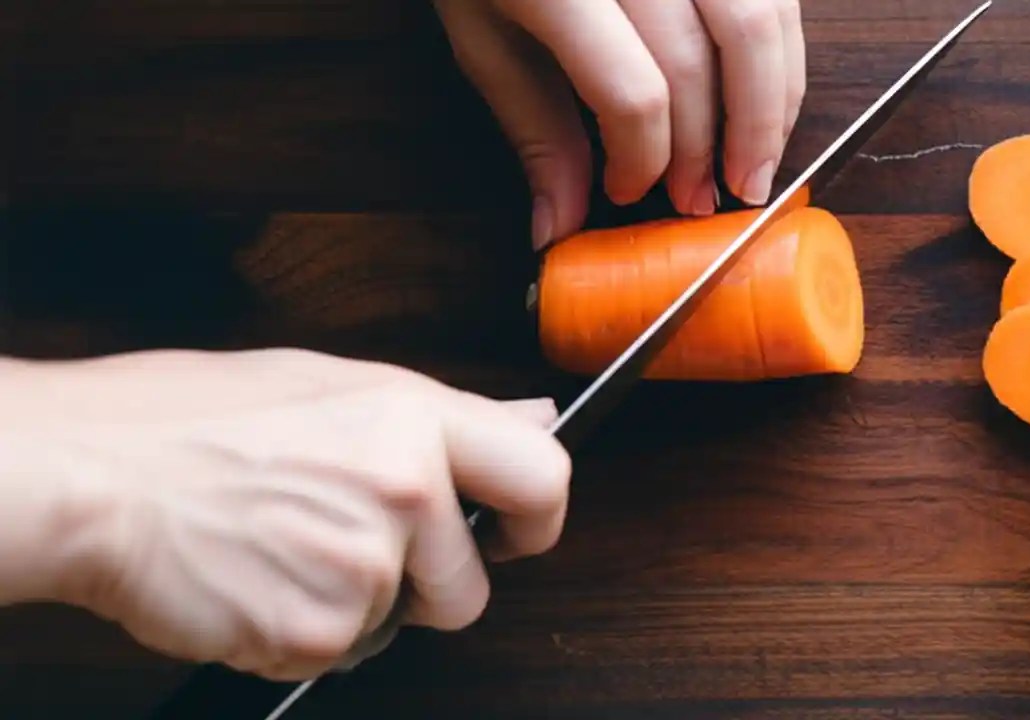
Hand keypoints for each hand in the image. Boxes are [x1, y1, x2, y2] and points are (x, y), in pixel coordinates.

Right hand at [3, 349, 569, 679]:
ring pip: (397, 624)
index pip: (543, 476)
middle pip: (471, 587)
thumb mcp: (327, 384)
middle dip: (428, 585)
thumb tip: (534, 420)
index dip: (537, 518)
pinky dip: (304, 632)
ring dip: (354, 604)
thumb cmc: (188, 421)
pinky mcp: (318, 633)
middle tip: (354, 545)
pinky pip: (341, 653)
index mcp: (411, 416)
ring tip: (286, 545)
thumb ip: (439, 416)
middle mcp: (404, 490)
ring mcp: (364, 567)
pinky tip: (260, 578)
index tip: (516, 531)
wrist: (89, 479)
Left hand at [433, 0, 806, 248]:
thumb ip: (535, 132)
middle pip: (708, 60)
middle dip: (716, 146)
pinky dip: (782, 53)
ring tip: (754, 165)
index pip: (634, 94)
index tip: (627, 191)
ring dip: (771, 106)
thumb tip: (557, 227)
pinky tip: (762, 100)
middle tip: (707, 200)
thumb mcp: (485, 40)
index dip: (643, 160)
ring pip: (761, 20)